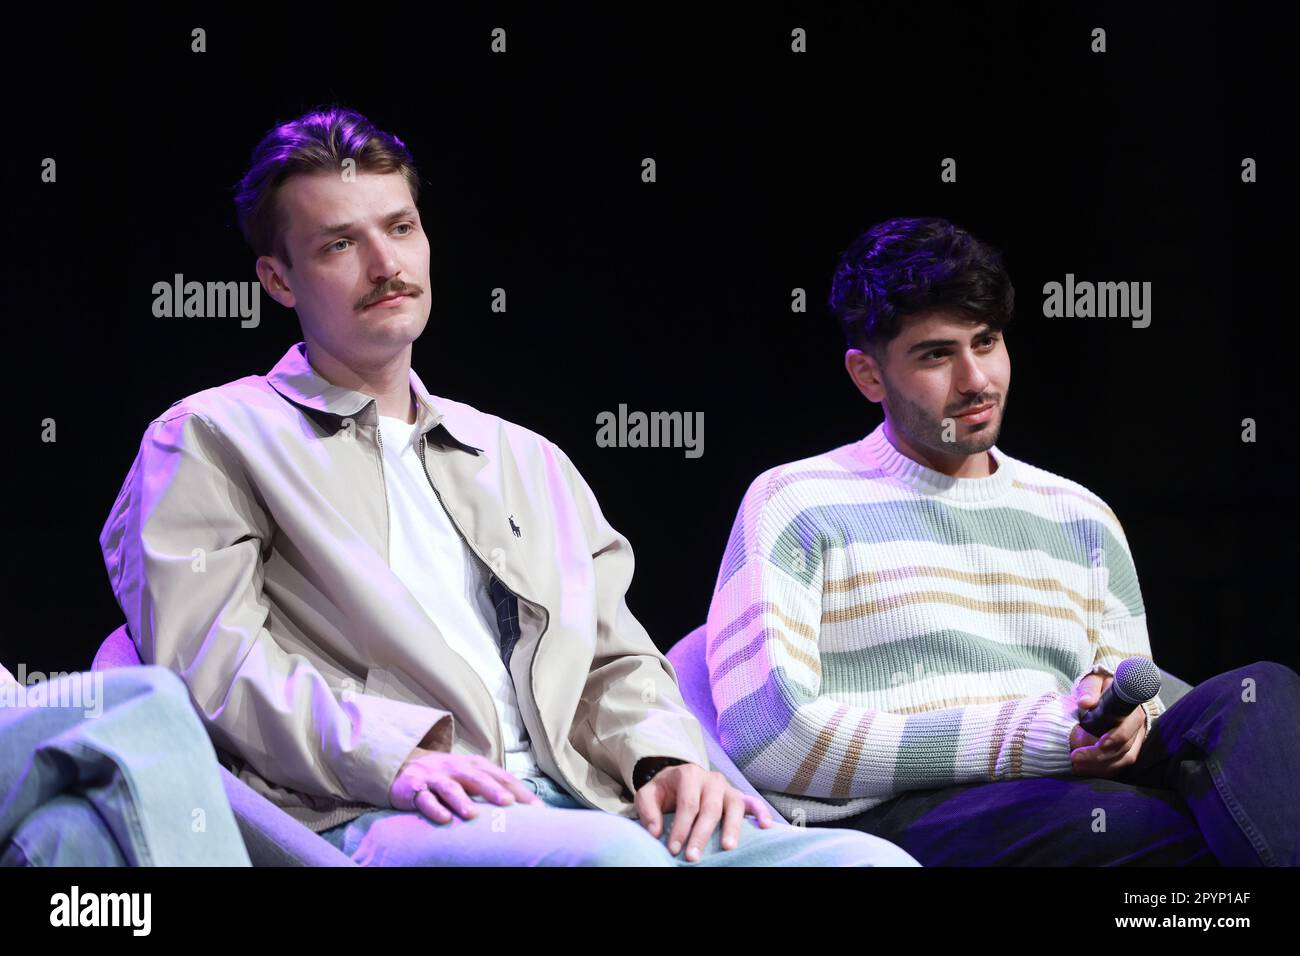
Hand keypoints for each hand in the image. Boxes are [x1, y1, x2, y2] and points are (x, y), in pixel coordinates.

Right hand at [389, 746, 540, 822]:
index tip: (536, 807)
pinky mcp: (416, 789)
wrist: (404, 765)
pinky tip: (444, 819)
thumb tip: (523, 806)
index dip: (519, 790)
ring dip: (462, 800)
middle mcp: (456, 768)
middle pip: (478, 778)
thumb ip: (492, 786)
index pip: (500, 776)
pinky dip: (435, 808)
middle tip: (509, 804)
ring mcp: (435, 778)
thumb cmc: (445, 775)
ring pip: (450, 788)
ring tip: (473, 815)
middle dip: (494, 791)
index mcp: (474, 765)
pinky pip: (425, 800)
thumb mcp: (469, 775)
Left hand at [633, 762, 774, 860]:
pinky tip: (765, 826)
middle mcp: (710, 779)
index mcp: (688, 774)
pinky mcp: (738, 795)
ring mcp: (727, 787)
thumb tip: (656, 832)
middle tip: (693, 857)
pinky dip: (761, 812)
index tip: (674, 849)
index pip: (687, 804)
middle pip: (710, 808)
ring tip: (727, 848)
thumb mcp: (649, 794)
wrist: (679, 779)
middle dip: (702, 834)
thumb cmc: (665, 791)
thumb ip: (648, 810)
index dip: (681, 828)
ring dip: (732, 827)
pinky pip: (753, 802)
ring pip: (734, 805)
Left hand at [1069, 673, 1146, 776]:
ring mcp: (1135, 741)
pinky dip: (1101, 771)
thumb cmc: (1099, 688)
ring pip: (1122, 761)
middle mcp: (1137, 728)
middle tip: (1075, 757)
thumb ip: (1089, 690)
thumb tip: (1085, 702)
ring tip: (1076, 766)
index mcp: (1130, 710)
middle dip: (1098, 756)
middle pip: (1123, 748)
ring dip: (1098, 767)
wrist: (1107, 695)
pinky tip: (1083, 769)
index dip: (1115, 738)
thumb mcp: (1093, 682)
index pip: (1127, 728)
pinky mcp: (1128, 752)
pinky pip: (1118, 767)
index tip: (1099, 744)